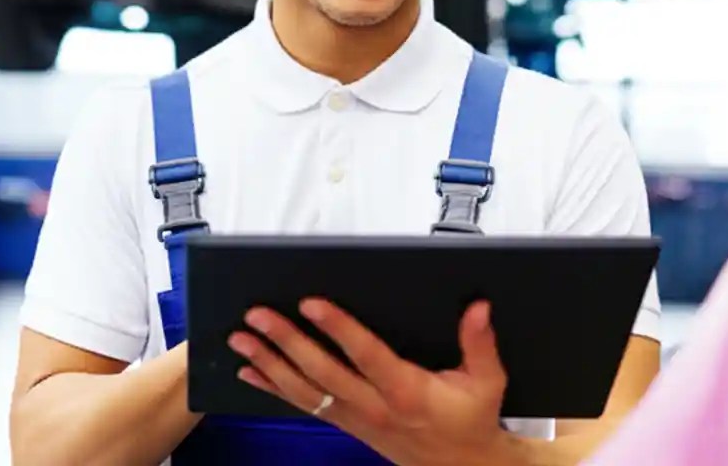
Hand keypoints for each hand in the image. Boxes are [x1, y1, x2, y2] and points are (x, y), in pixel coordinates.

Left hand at [228, 299, 521, 465]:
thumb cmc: (471, 420)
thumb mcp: (487, 382)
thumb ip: (480, 343)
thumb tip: (479, 308)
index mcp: (406, 391)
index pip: (365, 355)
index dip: (338, 329)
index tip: (311, 304)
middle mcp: (374, 406)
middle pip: (322, 372)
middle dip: (286, 342)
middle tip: (258, 316)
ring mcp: (356, 418)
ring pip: (304, 390)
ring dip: (269, 364)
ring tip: (241, 339)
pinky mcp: (346, 424)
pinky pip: (304, 405)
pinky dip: (273, 388)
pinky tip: (249, 372)